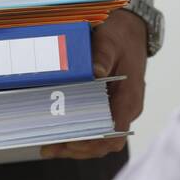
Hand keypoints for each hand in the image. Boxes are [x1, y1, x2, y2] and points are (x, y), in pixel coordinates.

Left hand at [41, 9, 147, 158]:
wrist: (130, 31)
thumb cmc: (122, 38)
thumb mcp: (110, 42)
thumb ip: (102, 56)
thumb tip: (95, 71)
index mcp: (129, 98)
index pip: (116, 132)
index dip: (95, 142)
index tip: (73, 141)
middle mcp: (125, 109)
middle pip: (104, 142)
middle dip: (78, 148)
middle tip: (52, 146)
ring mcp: (117, 110)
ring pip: (98, 139)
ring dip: (75, 145)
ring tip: (49, 147)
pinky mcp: (108, 107)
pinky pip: (95, 128)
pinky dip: (77, 135)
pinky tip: (57, 136)